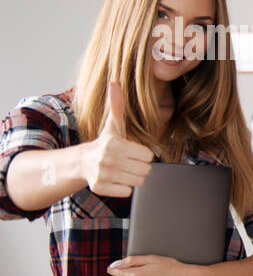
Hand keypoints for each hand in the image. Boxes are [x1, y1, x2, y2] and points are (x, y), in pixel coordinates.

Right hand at [80, 81, 154, 197]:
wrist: (81, 162)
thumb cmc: (105, 143)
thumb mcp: (113, 125)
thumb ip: (117, 106)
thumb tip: (115, 83)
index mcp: (114, 143)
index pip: (148, 155)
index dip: (142, 154)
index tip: (131, 152)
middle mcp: (107, 158)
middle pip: (145, 170)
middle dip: (139, 167)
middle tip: (126, 162)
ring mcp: (102, 174)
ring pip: (138, 182)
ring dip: (133, 178)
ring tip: (121, 170)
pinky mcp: (99, 188)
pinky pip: (127, 192)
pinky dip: (123, 188)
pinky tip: (114, 179)